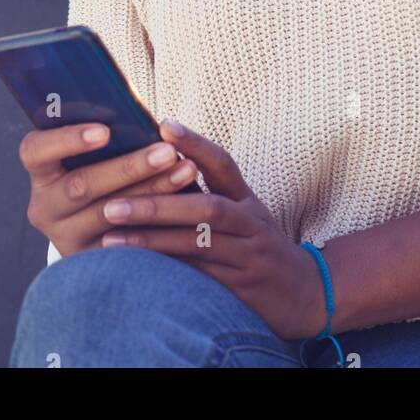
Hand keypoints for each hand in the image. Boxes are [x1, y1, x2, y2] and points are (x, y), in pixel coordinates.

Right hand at [20, 122, 200, 257]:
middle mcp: (46, 209)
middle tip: (167, 152)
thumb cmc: (104, 170)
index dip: (67, 140)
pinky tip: (185, 208)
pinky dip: (158, 223)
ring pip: (109, 215)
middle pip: (81, 186)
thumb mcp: (93, 156)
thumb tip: (144, 110)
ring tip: (186, 171)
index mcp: (41, 174)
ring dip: (152, 192)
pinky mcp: (93, 264)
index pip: (34, 151)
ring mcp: (67, 239)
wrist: (101, 232)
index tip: (105, 131)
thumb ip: (107, 136)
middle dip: (129, 167)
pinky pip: (126, 244)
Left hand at [96, 120, 326, 341]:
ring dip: (152, 242)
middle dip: (156, 204)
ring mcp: (250, 258)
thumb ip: (209, 194)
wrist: (307, 295)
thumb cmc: (260, 247)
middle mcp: (252, 224)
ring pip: (198, 245)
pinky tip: (136, 272)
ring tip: (111, 238)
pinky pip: (200, 281)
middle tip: (112, 202)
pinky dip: (167, 274)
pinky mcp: (245, 291)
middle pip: (205, 207)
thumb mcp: (245, 215)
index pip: (223, 164)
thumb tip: (159, 165)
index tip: (163, 125)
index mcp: (248, 200)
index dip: (195, 143)